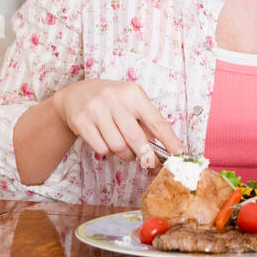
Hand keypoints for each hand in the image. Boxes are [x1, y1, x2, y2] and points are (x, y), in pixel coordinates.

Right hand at [52, 78, 183, 169]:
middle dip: (146, 156)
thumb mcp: (131, 103)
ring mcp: (96, 110)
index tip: (179, 154)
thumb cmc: (111, 102)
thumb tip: (166, 148)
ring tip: (124, 147)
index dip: (169, 140)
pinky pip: (101, 148)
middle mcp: (115, 99)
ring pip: (118, 146)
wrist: (76, 95)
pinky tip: (105, 141)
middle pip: (136, 138)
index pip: (156, 121)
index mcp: (134, 94)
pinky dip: (107, 151)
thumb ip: (147, 122)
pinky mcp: (81, 121)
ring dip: (125, 154)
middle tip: (150, 163)